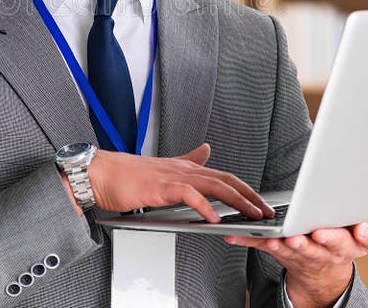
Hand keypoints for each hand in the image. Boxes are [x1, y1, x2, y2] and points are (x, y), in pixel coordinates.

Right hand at [88, 143, 273, 221]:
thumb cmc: (127, 176)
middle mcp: (183, 169)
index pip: (223, 176)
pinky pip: (188, 194)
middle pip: (225, 180)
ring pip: (213, 185)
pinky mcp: (160, 187)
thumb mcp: (164, 168)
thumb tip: (207, 150)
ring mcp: (173, 177)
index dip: (245, 188)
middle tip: (267, 210)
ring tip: (252, 214)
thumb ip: (188, 160)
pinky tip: (214, 218)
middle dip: (250, 195)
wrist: (100, 173)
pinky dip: (204, 206)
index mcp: (186, 168)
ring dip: (236, 200)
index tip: (261, 202)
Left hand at [225, 222, 367, 307]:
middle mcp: (323, 252)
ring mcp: (301, 254)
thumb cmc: (342, 242)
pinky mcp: (280, 253)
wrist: (324, 272)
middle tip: (295, 238)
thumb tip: (367, 228)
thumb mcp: (363, 241)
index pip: (347, 242)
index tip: (324, 232)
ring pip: (288, 250)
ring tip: (270, 238)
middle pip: (315, 248)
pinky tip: (233, 235)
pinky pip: (262, 245)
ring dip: (278, 243)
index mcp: (347, 245)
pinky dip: (247, 239)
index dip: (335, 238)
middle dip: (304, 243)